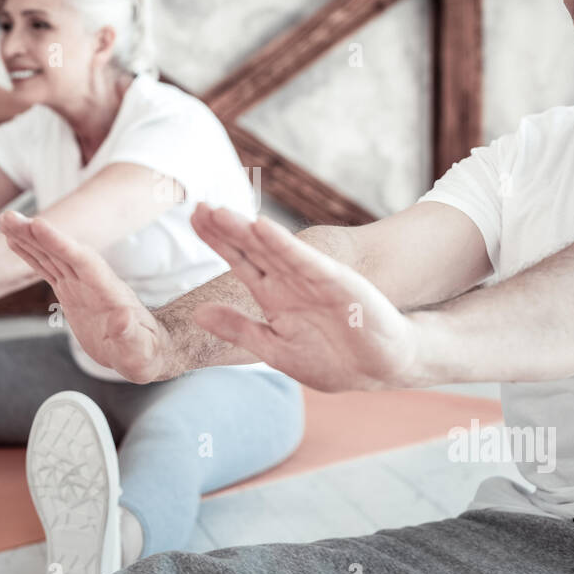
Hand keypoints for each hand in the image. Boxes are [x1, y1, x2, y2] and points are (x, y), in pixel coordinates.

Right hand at [0, 210, 172, 382]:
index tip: (39, 225)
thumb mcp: (140, 351)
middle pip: (63, 252)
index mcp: (109, 291)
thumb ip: (131, 336)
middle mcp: (93, 281)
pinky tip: (14, 242)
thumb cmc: (144, 352)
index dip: (61, 243)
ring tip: (4, 220)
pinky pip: (48, 268)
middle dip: (36, 234)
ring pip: (51, 256)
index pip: (83, 261)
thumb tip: (122, 319)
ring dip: (28, 238)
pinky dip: (31, 254)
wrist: (144, 349)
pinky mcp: (71, 291)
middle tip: (8, 217)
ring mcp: (81, 285)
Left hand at [188, 204, 425, 391]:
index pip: (240, 261)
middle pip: (252, 248)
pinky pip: (304, 261)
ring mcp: (312, 279)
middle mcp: (290, 282)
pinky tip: (263, 228)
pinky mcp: (336, 283)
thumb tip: (198, 312)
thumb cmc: (331, 359)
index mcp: (274, 296)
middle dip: (225, 228)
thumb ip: (238, 328)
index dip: (217, 240)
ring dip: (247, 231)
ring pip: (273, 250)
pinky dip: (284, 245)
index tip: (193, 218)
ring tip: (220, 212)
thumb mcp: (274, 348)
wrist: (380, 368)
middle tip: (198, 205)